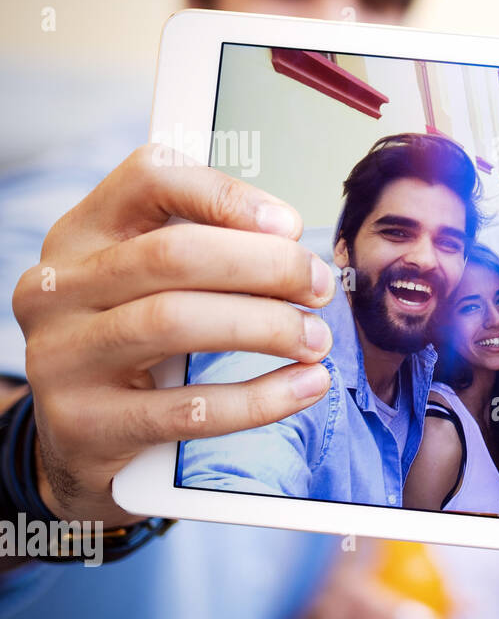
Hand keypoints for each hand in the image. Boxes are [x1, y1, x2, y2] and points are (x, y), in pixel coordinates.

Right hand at [11, 144, 336, 524]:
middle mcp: (57, 288)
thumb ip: (206, 251)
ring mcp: (60, 356)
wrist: (73, 441)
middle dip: (267, 267)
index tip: (290, 225)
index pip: (149, 178)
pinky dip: (261, 398)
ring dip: (266, 328)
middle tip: (319, 289)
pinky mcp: (83, 424)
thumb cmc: (134, 345)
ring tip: (315, 340)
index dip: (227, 195)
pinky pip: (187, 409)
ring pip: (174, 322)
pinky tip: (305, 387)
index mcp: (80, 235)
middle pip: (174, 255)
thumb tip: (289, 240)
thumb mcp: (148, 285)